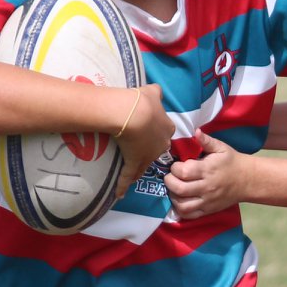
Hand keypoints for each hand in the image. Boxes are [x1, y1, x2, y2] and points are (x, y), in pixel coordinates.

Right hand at [113, 84, 172, 198]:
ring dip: (138, 167)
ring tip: (130, 171)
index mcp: (166, 127)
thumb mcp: (151, 91)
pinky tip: (119, 194)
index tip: (149, 132)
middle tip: (138, 148)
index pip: (165, 133)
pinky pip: (129, 176)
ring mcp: (148, 155)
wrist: (133, 113)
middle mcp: (161, 143)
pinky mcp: (134, 163)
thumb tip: (157, 91)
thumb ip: (156, 92)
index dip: (157, 132)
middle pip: (157, 149)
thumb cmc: (142, 101)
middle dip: (150, 150)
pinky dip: (123, 185)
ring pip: (145, 163)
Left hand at [164, 133, 247, 219]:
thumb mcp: (221, 148)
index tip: (175, 165)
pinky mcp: (208, 210)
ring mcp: (207, 201)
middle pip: (179, 189)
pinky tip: (180, 200)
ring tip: (174, 188)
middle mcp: (206, 187)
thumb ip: (206, 141)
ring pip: (182, 205)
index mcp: (208, 170)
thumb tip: (195, 131)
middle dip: (169, 181)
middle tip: (170, 176)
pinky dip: (180, 209)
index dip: (174, 168)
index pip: (183, 172)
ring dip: (173, 196)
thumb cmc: (232, 162)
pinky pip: (189, 215)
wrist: (248, 180)